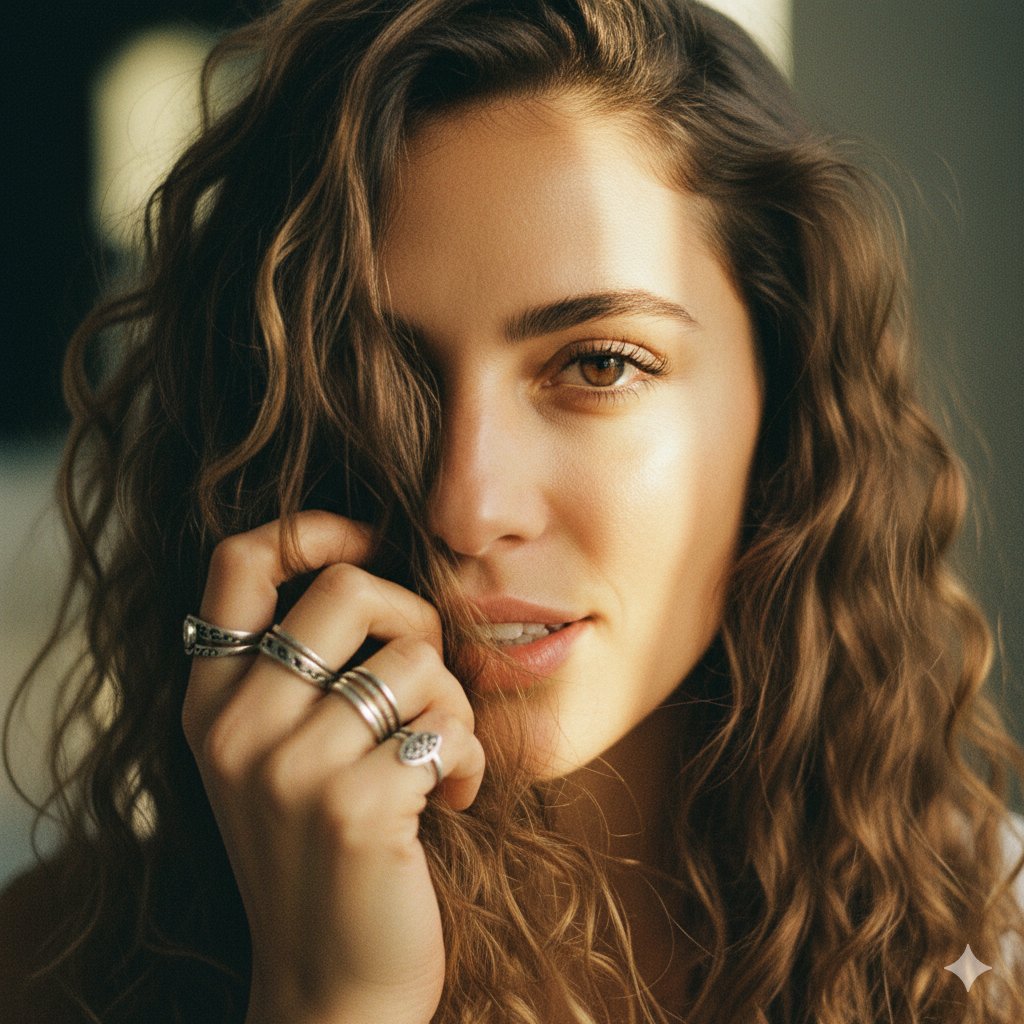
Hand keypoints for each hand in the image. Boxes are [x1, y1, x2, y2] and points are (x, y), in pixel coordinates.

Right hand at [181, 511, 485, 1023]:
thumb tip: (376, 563)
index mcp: (212, 701)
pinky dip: (471, 758)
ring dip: (452, 704)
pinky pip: (448, 724)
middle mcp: (237, 726)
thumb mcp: (278, 755)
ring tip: (439, 757)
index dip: (313, 528)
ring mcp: (290, 768)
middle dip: (416, 618)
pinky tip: (455, 799)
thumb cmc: (323, 852)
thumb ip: (300, 669)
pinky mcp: (354, 808)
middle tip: (427, 679)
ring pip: (414, 657)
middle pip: (350, 587)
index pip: (238, 560)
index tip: (372, 541)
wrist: (328, 984)